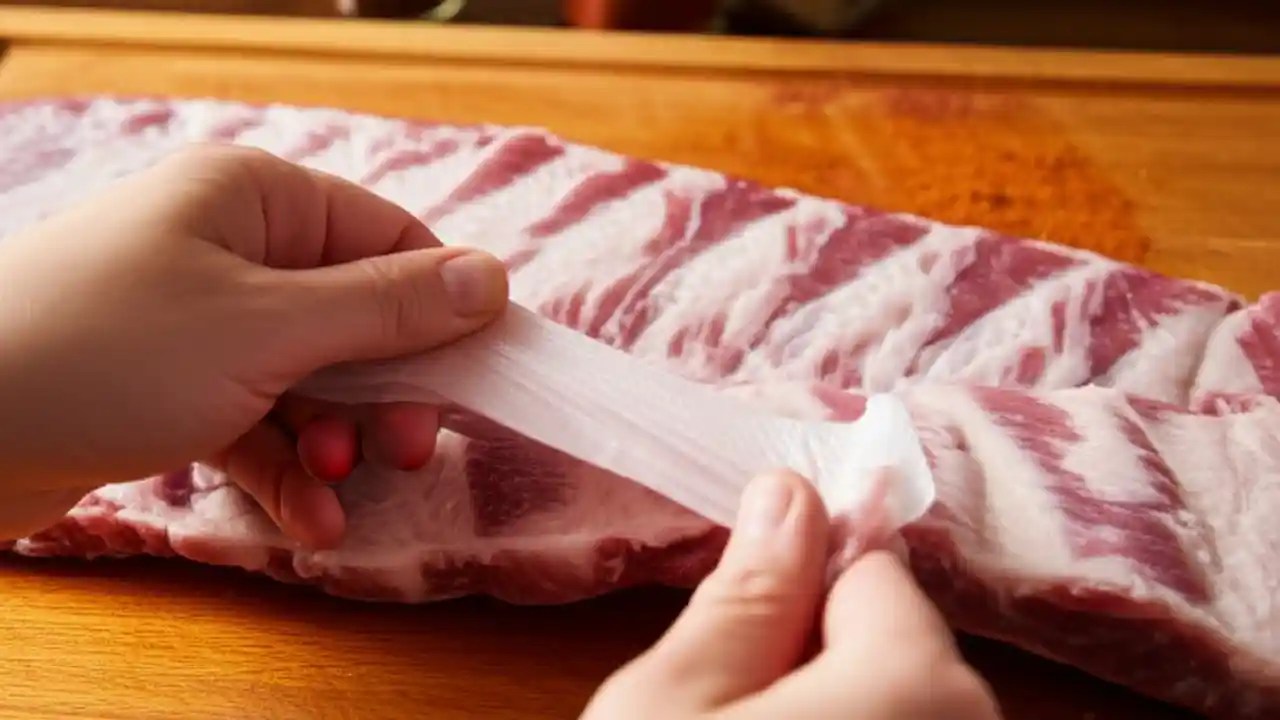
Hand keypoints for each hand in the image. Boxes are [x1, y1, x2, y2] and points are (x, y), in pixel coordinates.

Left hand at [0, 144, 507, 544]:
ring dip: (334, 444)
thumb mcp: (268, 327)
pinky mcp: (171, 387)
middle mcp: (231, 249)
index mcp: (257, 201)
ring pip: (310, 381)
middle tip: (406, 450)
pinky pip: (257, 420)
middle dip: (382, 394)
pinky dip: (285, 468)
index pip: (388, 243)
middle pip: (354, 319)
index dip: (440, 311)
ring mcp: (199, 321)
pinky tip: (304, 520)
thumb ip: (387, 309)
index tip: (473, 379)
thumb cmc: (111, 351)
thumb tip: (493, 278)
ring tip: (331, 492)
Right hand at [582, 471, 1001, 719]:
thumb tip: (789, 494)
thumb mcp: (670, 704)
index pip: (871, 567)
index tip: (743, 624)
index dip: (796, 585)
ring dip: (832, 706)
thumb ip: (744, 596)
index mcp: (914, 681)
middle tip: (725, 708)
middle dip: (817, 654)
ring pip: (899, 701)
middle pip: (893, 641)